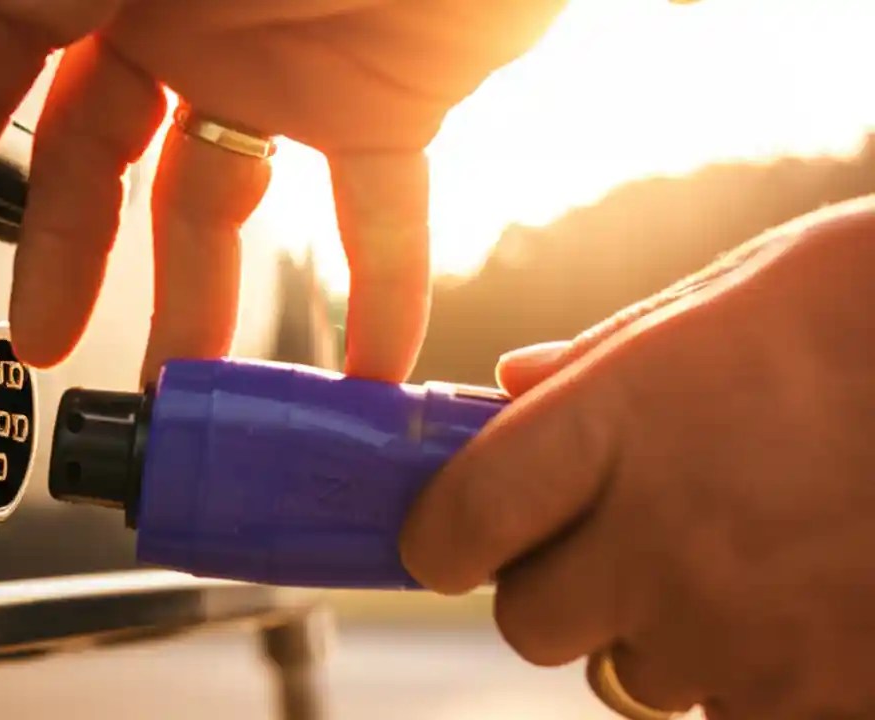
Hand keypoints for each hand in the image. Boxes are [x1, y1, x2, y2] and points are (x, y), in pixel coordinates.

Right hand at [0, 0, 567, 384]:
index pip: (19, 51)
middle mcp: (195, 26)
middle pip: (113, 164)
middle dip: (73, 261)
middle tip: (52, 346)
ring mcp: (290, 72)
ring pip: (225, 211)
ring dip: (206, 308)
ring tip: (189, 393)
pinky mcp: (389, 103)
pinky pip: (375, 217)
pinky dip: (375, 296)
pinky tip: (361, 366)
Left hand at [401, 196, 874, 718]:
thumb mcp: (732, 297)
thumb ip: (601, 361)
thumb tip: (509, 387)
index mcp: (618, 424)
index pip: (457, 526)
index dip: (446, 535)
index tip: (463, 529)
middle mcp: (663, 541)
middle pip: (530, 622)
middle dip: (558, 586)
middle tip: (621, 535)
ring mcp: (746, 633)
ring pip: (634, 676)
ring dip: (664, 630)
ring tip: (749, 554)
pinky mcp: (827, 697)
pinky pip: (734, 710)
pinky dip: (752, 673)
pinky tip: (812, 598)